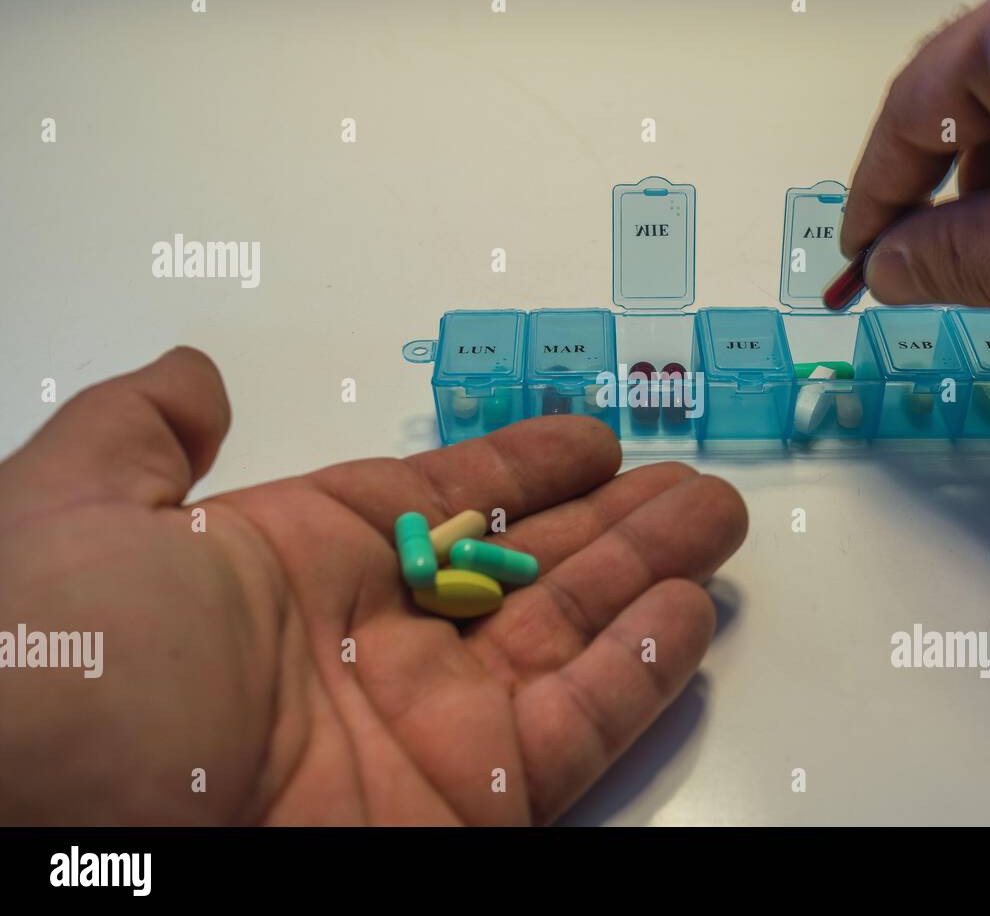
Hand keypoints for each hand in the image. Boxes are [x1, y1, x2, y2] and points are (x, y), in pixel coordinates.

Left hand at [0, 347, 746, 823]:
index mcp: (295, 564)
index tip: (590, 435)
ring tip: (714, 522)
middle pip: (528, 564)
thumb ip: (139, 435)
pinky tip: (688, 613)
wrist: (57, 820)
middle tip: (690, 480)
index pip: (444, 500)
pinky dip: (642, 671)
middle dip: (614, 519)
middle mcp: (377, 640)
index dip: (523, 464)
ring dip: (649, 576)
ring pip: (571, 635)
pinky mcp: (473, 799)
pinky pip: (580, 725)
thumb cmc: (50, 653)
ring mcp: (432, 722)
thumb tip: (193, 377)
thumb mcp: (73, 504)